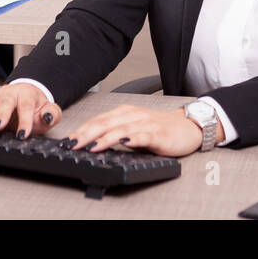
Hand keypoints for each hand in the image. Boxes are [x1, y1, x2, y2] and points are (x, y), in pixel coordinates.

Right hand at [0, 83, 62, 138]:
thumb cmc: (35, 108)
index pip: (26, 105)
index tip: (23, 133)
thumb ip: (52, 114)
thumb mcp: (48, 111)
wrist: (26, 100)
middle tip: (0, 125)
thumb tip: (47, 116)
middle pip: (5, 100)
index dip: (24, 120)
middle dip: (2, 113)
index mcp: (26, 94)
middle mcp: (9, 94)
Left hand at [60, 104, 211, 157]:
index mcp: (125, 113)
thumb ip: (116, 132)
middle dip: (85, 134)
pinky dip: (130, 138)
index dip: (81, 130)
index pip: (98, 120)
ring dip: (103, 137)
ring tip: (89, 146)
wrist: (189, 126)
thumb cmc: (161, 129)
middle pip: (104, 123)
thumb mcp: (134, 128)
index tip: (67, 140)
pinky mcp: (158, 133)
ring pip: (119, 128)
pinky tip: (121, 143)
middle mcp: (133, 115)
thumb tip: (92, 142)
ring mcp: (145, 123)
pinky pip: (141, 135)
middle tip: (71, 144)